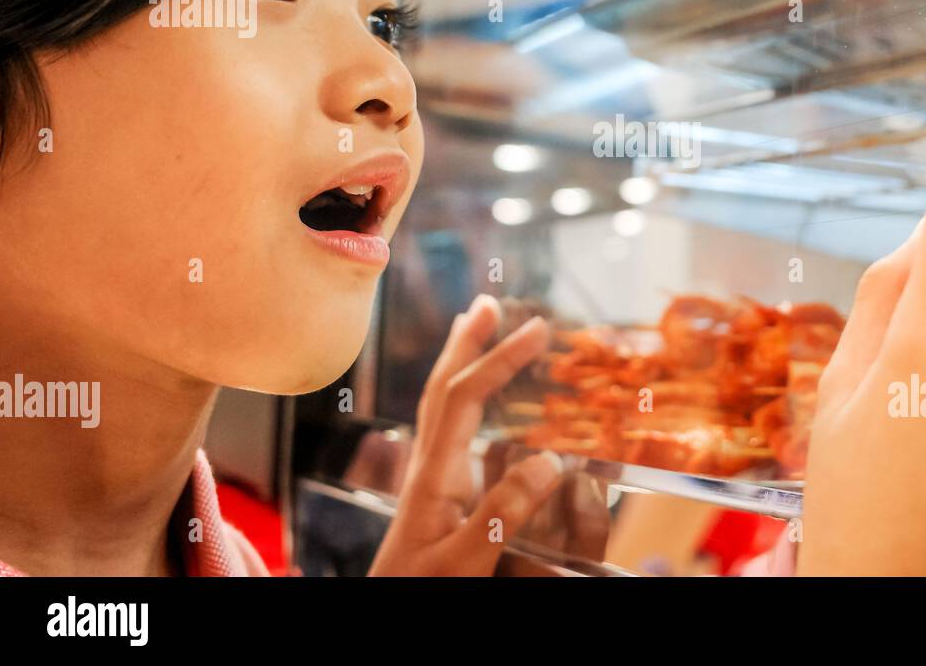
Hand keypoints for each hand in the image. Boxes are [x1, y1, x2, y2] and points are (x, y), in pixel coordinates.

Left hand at [369, 295, 561, 575]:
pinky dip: (463, 407)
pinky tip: (475, 412)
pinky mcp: (431, 505)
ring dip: (460, 366)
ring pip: (439, 410)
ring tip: (476, 334)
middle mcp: (425, 472)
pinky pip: (447, 438)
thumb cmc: (419, 597)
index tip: (537, 329)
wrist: (379, 622)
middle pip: (441, 389)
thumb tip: (546, 460)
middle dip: (467, 343)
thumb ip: (502, 513)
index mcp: (432, 477)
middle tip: (488, 302)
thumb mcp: (464, 561)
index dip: (500, 358)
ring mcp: (426, 486)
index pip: (464, 398)